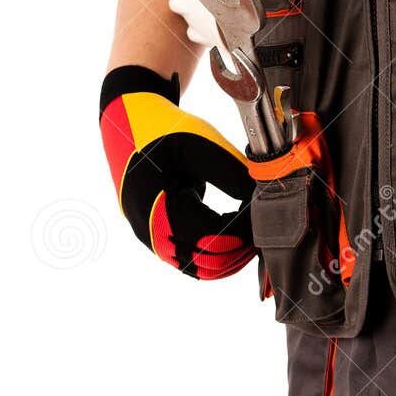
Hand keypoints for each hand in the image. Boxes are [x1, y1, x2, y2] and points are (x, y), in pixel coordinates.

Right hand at [100, 65, 254, 279]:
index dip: (244, 231)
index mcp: (156, 205)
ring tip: (254, 232)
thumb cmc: (165, 131)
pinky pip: (192, 262)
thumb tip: (265, 199)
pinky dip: (218, 256)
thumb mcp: (201, 144)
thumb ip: (232, 174)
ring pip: (201, 269)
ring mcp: (151, 238)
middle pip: (208, 262)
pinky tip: (237, 237)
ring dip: (232, 256)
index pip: (212, 238)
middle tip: (265, 225)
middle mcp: (149, 230)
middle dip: (242, 247)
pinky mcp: (158, 239)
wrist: (130, 126)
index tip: (265, 213)